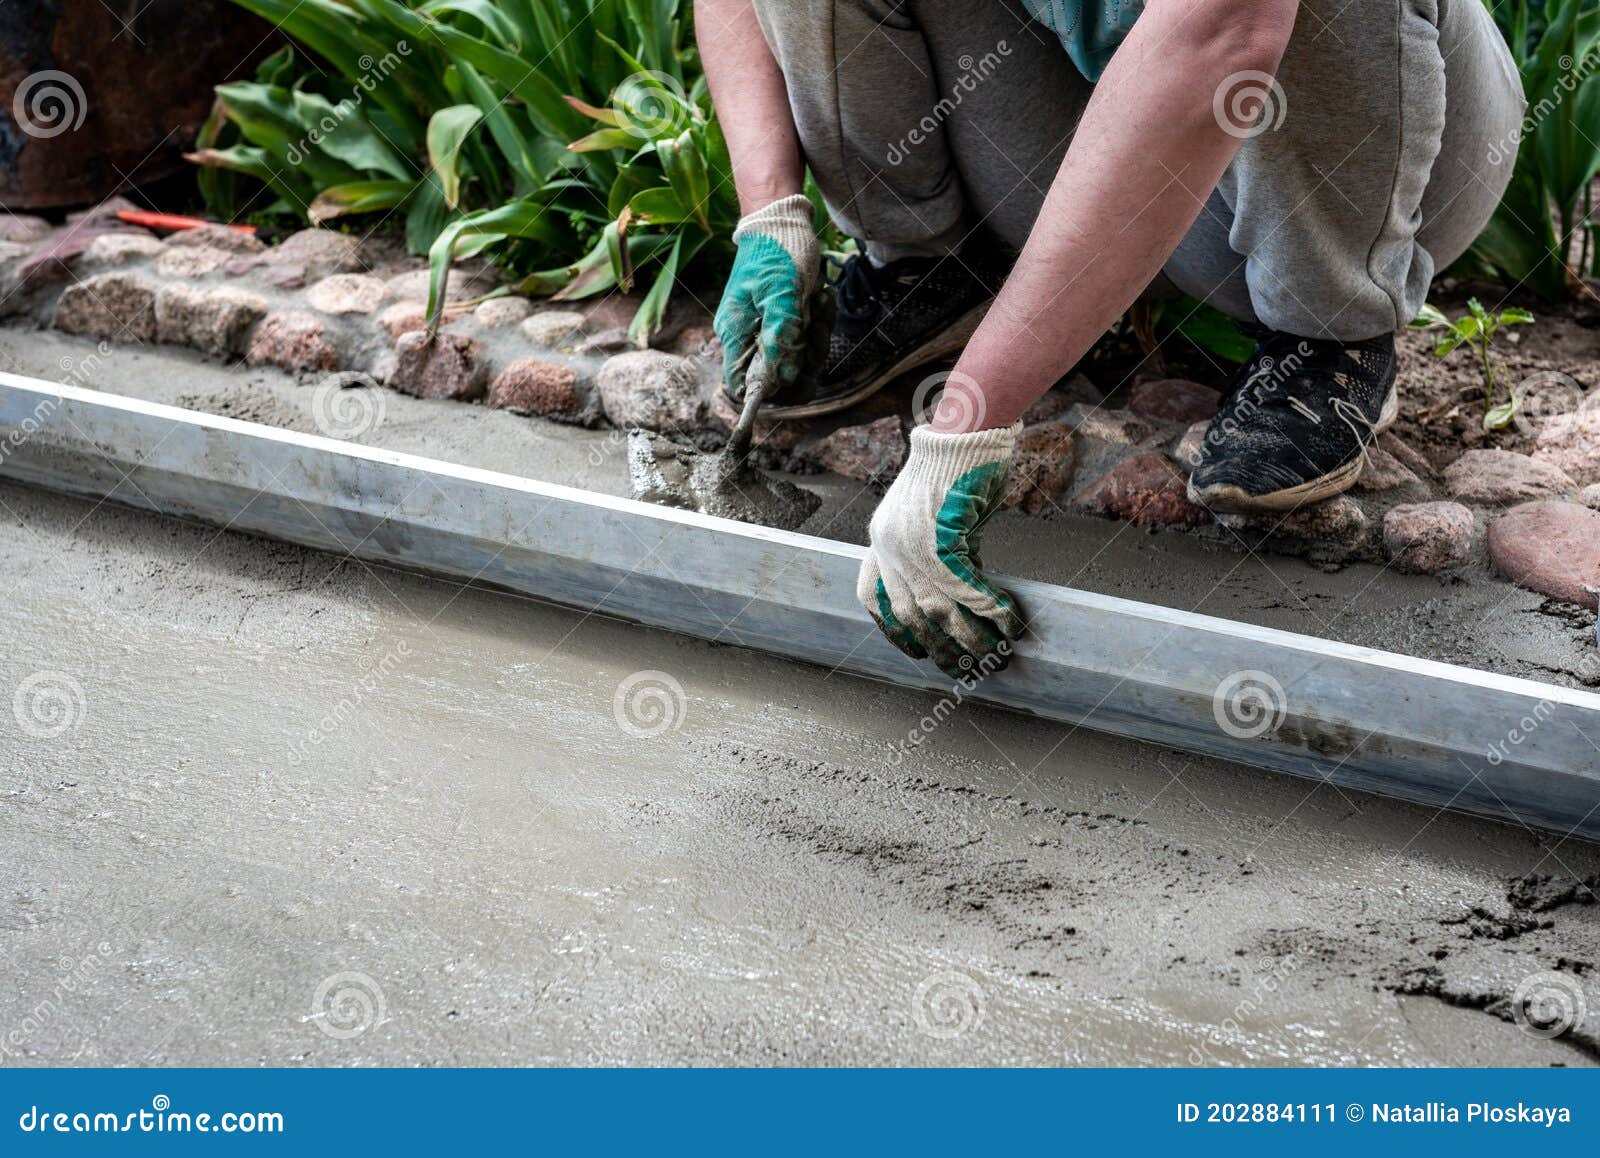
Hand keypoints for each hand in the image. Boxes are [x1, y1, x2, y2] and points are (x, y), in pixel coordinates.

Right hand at [713, 193, 818, 399]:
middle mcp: (747, 336)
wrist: (783, 220)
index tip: (797, 374)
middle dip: (805, 358)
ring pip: (797, 359)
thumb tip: (782, 377)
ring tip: (818, 302)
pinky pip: (805, 339)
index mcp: (736, 332)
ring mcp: (766, 329)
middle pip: (778, 376)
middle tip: (815, 328)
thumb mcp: (782, 293)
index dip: (771, 390)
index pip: (743, 384)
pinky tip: (821, 299)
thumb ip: (780, 336)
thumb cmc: (777, 252)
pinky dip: (818, 323)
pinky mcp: (784, 321)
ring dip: (816, 337)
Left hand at [857, 423, 1025, 678]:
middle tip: (964, 668)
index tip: (918, 651)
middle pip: (909, 613)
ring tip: (993, 655)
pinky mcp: (940, 537)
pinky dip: (987, 610)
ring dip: (969, 637)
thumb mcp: (936, 516)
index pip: (873, 597)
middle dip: (939, 647)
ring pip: (937, 608)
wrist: (969, 430)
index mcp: (880, 537)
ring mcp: (910, 541)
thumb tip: (962, 593)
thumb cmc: (959, 467)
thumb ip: (940, 553)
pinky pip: (963, 588)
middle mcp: (887, 543)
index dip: (894, 630)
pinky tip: (1006, 622)